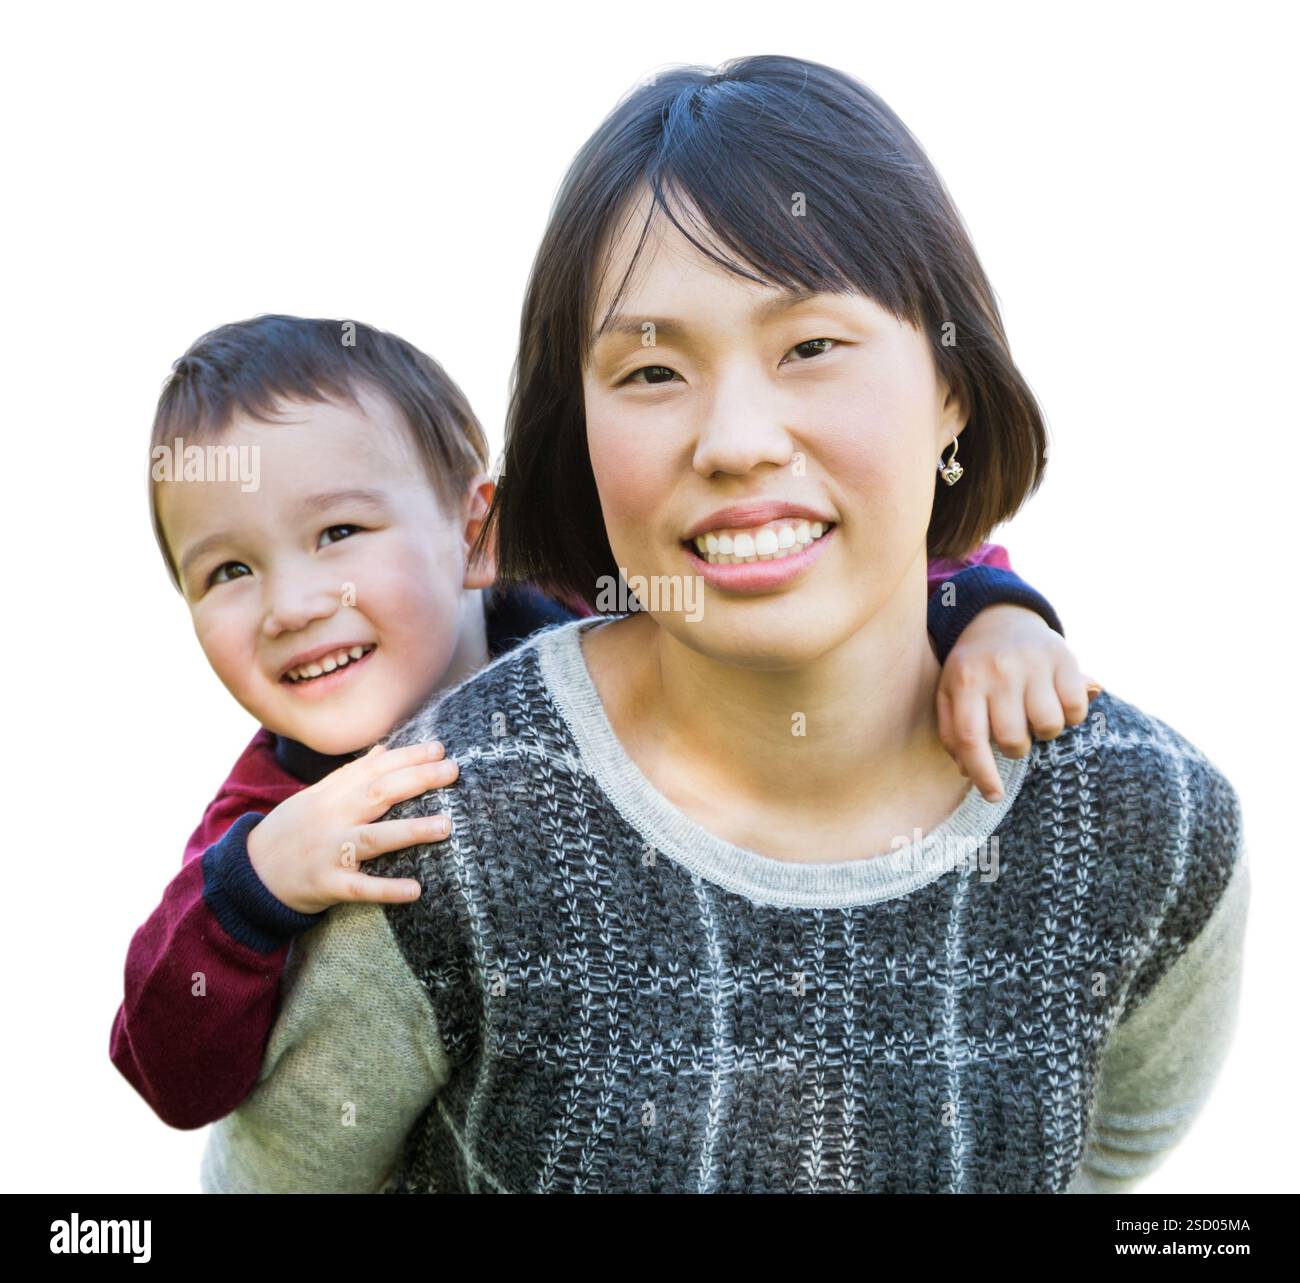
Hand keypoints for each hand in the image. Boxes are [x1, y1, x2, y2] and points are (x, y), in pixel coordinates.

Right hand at [246, 740, 457, 913]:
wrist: (248, 874)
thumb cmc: (290, 831)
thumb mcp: (315, 797)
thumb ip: (350, 776)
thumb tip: (384, 749)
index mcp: (331, 795)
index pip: (374, 769)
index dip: (407, 757)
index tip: (439, 749)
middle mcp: (331, 818)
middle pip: (378, 793)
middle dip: (417, 779)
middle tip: (453, 771)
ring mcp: (330, 852)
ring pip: (374, 838)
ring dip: (411, 831)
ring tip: (446, 825)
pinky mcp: (328, 885)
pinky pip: (360, 888)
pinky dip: (387, 889)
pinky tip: (415, 890)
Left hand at [936, 605, 1101, 802]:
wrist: (1000, 619)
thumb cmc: (973, 669)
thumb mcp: (950, 693)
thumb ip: (952, 732)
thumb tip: (966, 772)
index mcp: (965, 682)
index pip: (971, 739)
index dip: (983, 774)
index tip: (994, 795)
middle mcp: (999, 671)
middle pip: (1012, 739)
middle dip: (1015, 748)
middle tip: (1014, 734)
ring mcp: (1033, 663)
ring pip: (1048, 727)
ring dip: (1044, 732)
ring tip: (1034, 715)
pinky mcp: (1064, 658)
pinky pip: (1076, 709)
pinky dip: (1071, 716)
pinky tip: (1057, 703)